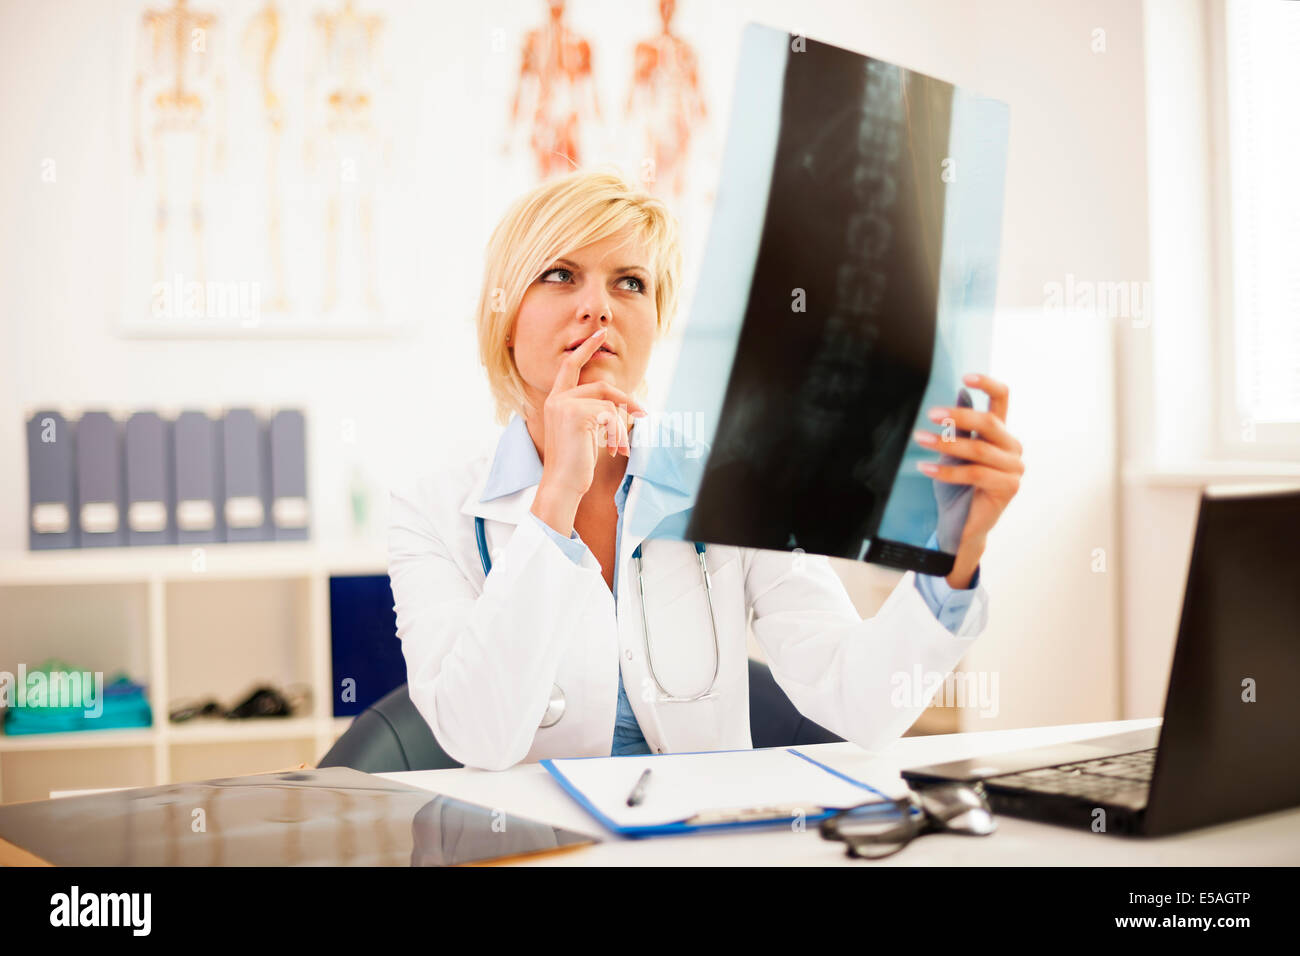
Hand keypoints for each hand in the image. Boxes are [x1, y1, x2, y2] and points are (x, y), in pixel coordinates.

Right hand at [531, 328, 646, 533]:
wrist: (563, 484)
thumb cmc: (576, 463)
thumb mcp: (586, 432)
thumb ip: (595, 412)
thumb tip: (623, 404)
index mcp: (556, 400)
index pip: (570, 366)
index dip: (587, 348)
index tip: (602, 334)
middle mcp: (557, 399)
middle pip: (602, 387)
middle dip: (626, 402)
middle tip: (644, 415)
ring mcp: (565, 405)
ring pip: (610, 404)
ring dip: (621, 428)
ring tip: (618, 447)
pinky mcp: (576, 414)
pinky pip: (610, 415)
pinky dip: (618, 433)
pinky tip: (613, 449)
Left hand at [912, 373, 1023, 588]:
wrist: (959, 525)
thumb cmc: (956, 488)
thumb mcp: (953, 453)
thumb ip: (960, 427)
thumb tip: (960, 395)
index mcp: (1001, 434)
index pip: (1002, 400)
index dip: (988, 385)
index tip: (966, 376)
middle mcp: (1012, 448)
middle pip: (990, 423)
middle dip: (958, 417)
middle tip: (930, 415)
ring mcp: (1014, 469)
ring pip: (979, 449)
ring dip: (946, 443)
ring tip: (919, 439)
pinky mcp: (1008, 488)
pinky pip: (975, 474)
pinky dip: (947, 470)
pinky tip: (924, 467)